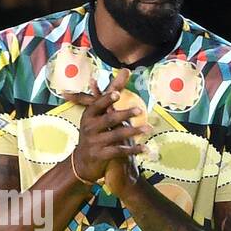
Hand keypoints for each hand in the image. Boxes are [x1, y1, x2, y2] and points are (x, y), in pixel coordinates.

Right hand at [62, 69, 148, 183]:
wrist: (82, 161)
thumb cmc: (94, 132)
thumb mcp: (97, 114)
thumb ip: (112, 94)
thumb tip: (125, 70)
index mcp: (89, 114)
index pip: (97, 105)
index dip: (106, 99)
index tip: (117, 94)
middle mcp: (89, 127)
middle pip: (109, 119)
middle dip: (124, 114)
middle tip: (140, 110)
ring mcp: (94, 142)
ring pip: (116, 135)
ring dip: (133, 131)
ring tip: (148, 128)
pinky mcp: (101, 155)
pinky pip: (119, 151)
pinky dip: (133, 150)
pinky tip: (145, 148)